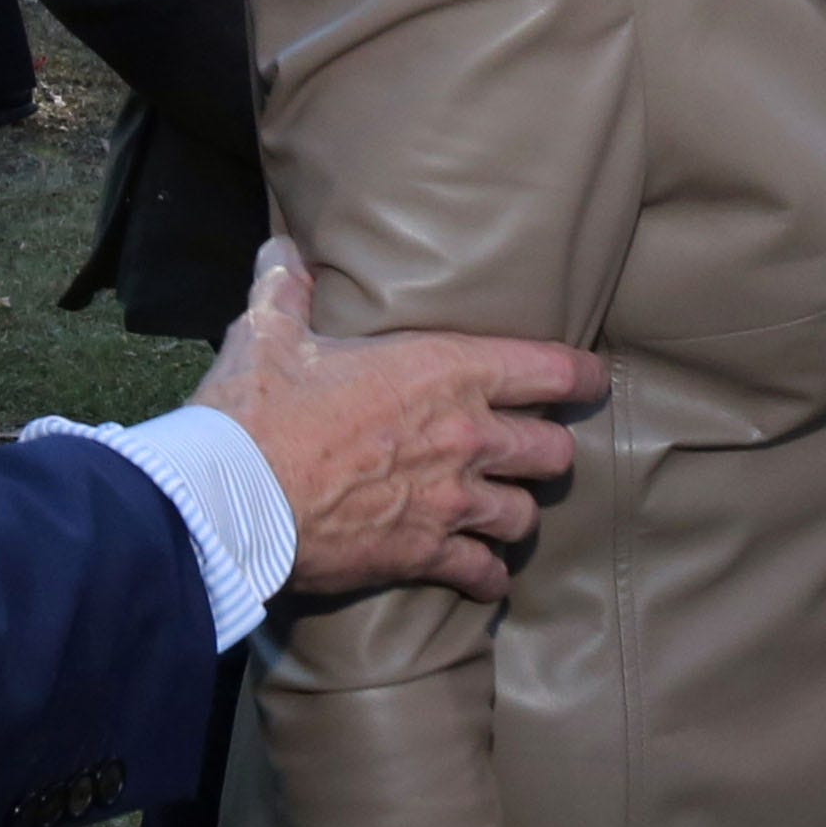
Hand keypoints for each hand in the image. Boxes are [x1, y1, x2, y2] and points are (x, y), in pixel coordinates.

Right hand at [191, 242, 607, 603]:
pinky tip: (482, 577)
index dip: (582, 375)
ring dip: (517, 514)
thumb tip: (280, 249)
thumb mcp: (269, 335)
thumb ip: (284, 289)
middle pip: (553, 451)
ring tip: (505, 512)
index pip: (550, 369)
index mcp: (444, 370)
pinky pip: (483, 573)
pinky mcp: (424, 555)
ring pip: (526, 515)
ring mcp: (450, 502)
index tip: (591, 380)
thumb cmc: (258, 411)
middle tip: (533, 451)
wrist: (234, 499)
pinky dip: (486, 577)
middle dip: (547, 451)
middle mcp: (465, 436)